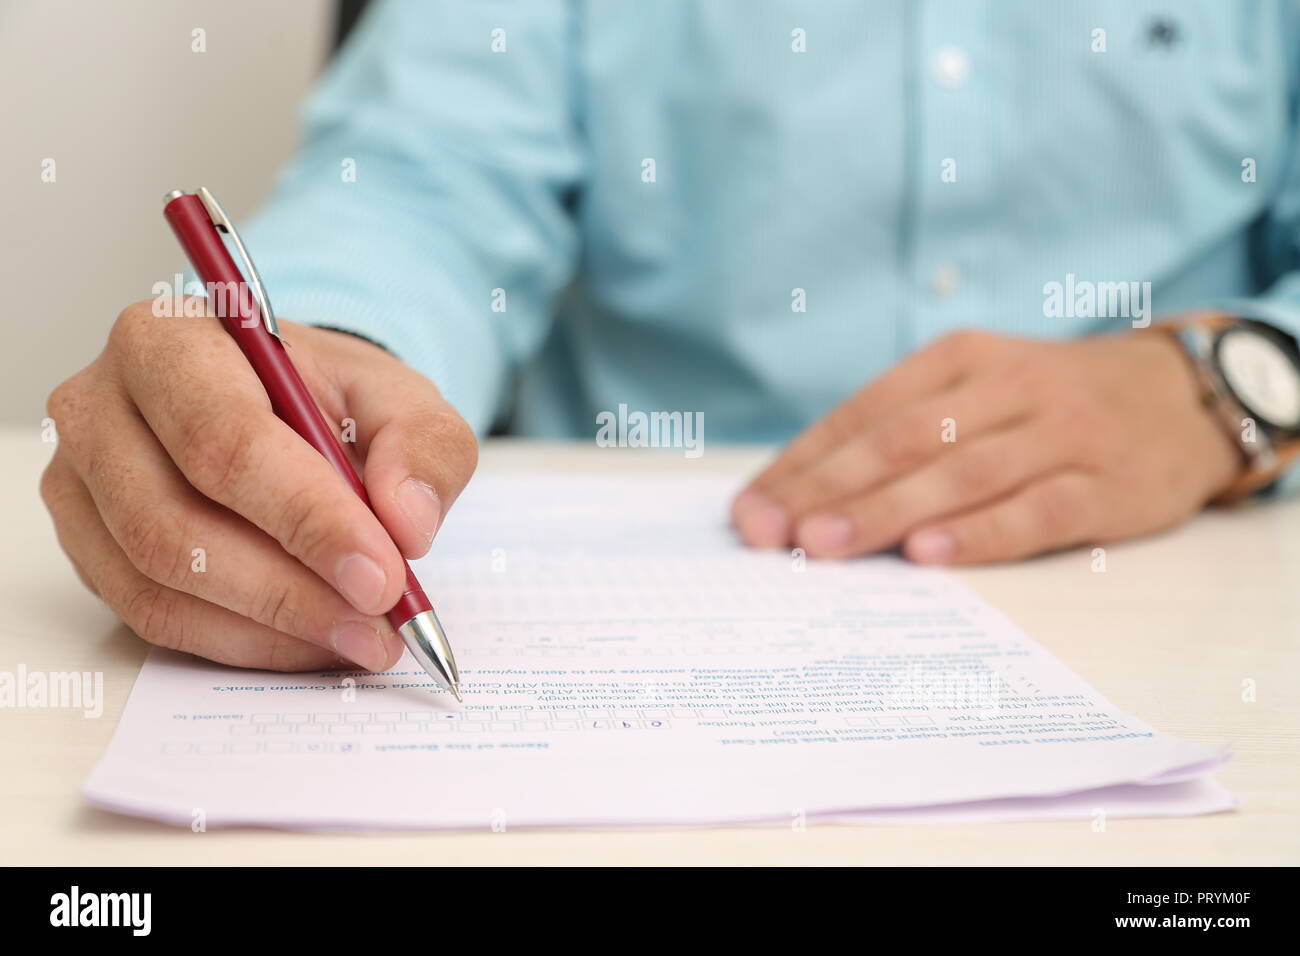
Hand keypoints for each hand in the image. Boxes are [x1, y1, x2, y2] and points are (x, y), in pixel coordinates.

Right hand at [41, 301, 476, 670]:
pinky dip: (243, 642)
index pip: (226, 441)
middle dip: (292, 588)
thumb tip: (407, 522)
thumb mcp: (399, 398)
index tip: (382, 575)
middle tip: (378, 621)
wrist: (280, 406)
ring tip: (360, 636)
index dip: (307, 518)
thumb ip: (422, 445)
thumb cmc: (327, 397)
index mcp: (171, 339)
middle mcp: (100, 407)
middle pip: (176, 521)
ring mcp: (78, 483)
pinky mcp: (85, 547)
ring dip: (271, 626)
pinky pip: (153, 617)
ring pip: (160, 581)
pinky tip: (311, 639)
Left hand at [731, 328, 1241, 563]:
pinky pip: (1035, 510)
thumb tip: (803, 495)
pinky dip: (979, 533)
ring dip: (886, 511)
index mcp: (958, 358)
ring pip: (960, 473)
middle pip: (902, 440)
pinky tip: (927, 555)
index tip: (750, 508)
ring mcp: (1060, 434)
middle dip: (827, 488)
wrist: (1180, 397)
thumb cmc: (1046, 405)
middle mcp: (1005, 387)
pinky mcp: (1106, 485)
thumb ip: (902, 433)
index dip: (802, 462)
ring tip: (824, 545)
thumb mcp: (976, 391)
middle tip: (769, 532)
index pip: (864, 412)